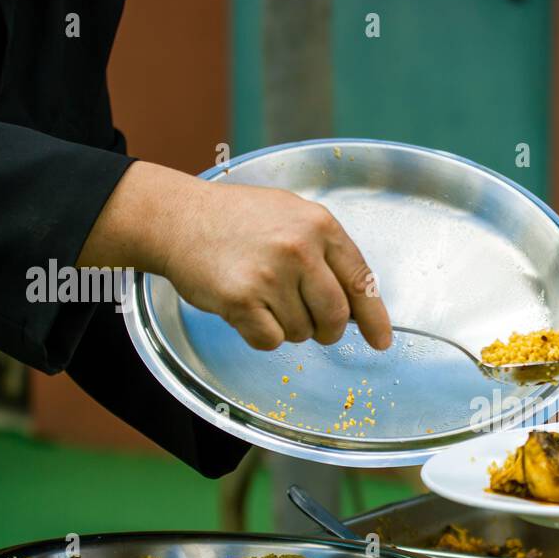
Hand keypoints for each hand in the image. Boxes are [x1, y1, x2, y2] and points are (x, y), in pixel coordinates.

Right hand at [80, 161, 391, 351]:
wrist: (177, 217)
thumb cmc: (237, 220)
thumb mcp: (292, 216)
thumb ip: (326, 253)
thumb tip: (358, 304)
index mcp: (320, 225)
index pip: (361, 281)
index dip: (374, 318)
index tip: (381, 341)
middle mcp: (299, 248)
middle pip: (336, 318)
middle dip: (326, 330)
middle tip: (310, 324)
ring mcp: (270, 275)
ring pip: (302, 333)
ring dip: (287, 328)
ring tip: (264, 297)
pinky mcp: (241, 300)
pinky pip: (270, 341)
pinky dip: (261, 335)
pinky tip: (246, 309)